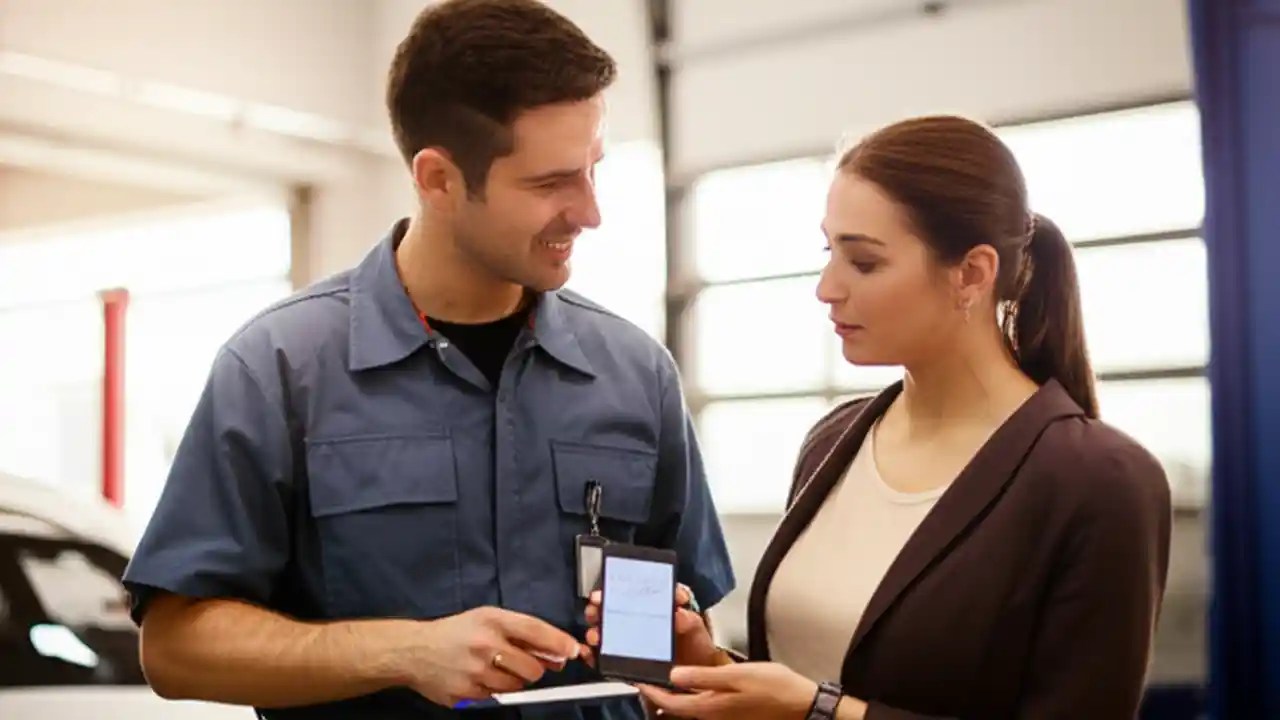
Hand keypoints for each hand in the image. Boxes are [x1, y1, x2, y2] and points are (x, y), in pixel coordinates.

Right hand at [394, 606, 584, 707]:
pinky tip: (480, 677)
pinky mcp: (467, 693)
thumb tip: (555, 652)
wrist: (414, 651)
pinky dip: (494, 689)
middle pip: (532, 667)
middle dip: (534, 668)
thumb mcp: (487, 618)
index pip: (535, 631)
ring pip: (517, 685)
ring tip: (494, 667)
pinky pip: (497, 696)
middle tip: (520, 662)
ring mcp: (476, 671)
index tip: (573, 650)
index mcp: (492, 620)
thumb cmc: (456, 632)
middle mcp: (486, 645)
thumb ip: (520, 631)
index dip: (558, 642)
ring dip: (514, 680)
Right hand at [583, 584, 726, 668]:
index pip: (639, 589)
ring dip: (595, 628)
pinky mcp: (623, 659)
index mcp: (657, 606)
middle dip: (602, 602)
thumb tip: (680, 614)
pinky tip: (590, 652)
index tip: (616, 586)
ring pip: (604, 629)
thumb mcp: (696, 631)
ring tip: (596, 633)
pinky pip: (603, 655)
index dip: (625, 585)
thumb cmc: (696, 649)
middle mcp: (639, 618)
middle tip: (598, 602)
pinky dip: (593, 654)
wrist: (695, 679)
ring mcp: (629, 638)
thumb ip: (690, 621)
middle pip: (613, 605)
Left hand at [638, 663, 819, 719]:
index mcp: (710, 707)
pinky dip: (691, 697)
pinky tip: (692, 684)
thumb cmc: (774, 688)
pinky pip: (703, 707)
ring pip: (689, 709)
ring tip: (662, 680)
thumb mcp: (737, 675)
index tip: (636, 680)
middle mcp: (713, 716)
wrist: (803, 706)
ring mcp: (723, 717)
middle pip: (677, 709)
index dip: (651, 692)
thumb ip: (703, 676)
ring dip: (674, 698)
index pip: (670, 703)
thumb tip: (673, 674)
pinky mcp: (732, 714)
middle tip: (645, 679)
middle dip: (658, 697)